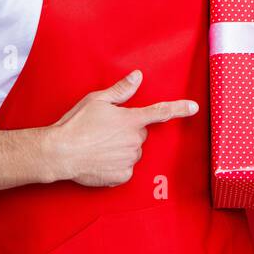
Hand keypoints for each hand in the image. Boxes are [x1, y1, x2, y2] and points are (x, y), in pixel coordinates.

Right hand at [42, 69, 197, 187]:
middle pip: (140, 134)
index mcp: (130, 120)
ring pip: (133, 152)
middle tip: (105, 131)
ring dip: (122, 148)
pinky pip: (125, 169)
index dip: (179, 108)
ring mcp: (129, 159)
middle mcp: (134, 140)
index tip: (194, 107)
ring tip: (99, 146)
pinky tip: (100, 160)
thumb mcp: (96, 100)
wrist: (60, 152)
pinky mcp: (122, 176)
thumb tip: (137, 77)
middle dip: (128, 131)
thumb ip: (121, 90)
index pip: (160, 112)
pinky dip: (116, 165)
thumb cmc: (76, 124)